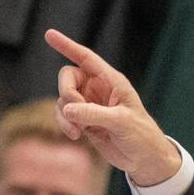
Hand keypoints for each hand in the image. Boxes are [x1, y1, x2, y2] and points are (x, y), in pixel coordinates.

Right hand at [44, 29, 181, 185]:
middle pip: (68, 77)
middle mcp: (98, 89)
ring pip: (63, 99)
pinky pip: (64, 115)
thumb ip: (94, 114)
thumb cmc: (142, 136)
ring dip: (64, 114)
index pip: (86, 58)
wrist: (145, 160)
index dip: (67, 46)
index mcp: (112, 81)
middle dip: (66, 92)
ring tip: (77, 131)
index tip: (49, 34)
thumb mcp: (121, 122)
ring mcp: (90, 105)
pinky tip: (75, 136)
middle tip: (75, 110)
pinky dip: (64, 123)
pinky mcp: (84, 121)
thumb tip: (67, 110)